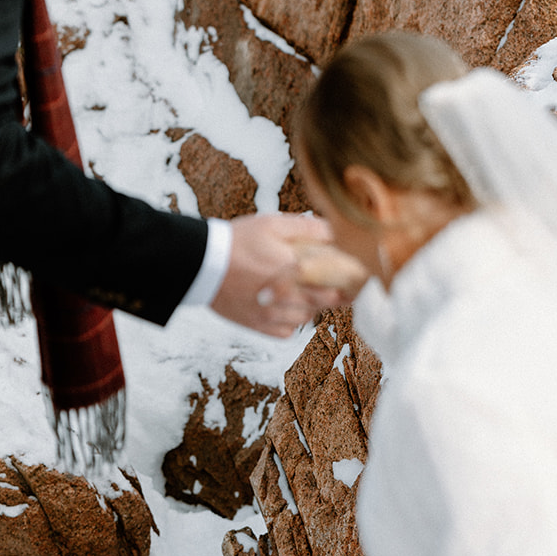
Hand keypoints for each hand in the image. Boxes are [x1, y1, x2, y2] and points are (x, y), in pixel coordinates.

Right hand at [209, 214, 361, 337]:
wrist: (199, 264)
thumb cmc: (236, 241)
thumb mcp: (272, 224)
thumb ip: (307, 228)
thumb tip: (335, 232)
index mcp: (294, 270)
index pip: (334, 283)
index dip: (350, 282)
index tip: (357, 279)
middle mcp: (286, 296)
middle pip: (324, 302)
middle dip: (334, 294)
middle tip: (340, 286)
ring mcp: (271, 314)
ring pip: (306, 318)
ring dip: (310, 307)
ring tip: (304, 292)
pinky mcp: (258, 325)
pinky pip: (286, 331)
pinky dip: (290, 322)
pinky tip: (284, 307)